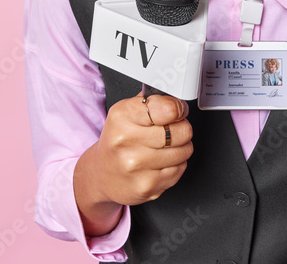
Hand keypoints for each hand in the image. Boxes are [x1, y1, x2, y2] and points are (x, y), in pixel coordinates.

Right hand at [74, 91, 191, 234]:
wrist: (102, 173)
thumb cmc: (119, 140)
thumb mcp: (127, 112)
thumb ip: (152, 101)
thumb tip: (177, 99)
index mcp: (121, 117)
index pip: (168, 108)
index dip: (178, 109)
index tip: (177, 111)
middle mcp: (125, 141)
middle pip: (181, 131)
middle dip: (182, 128)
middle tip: (171, 130)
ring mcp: (135, 166)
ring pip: (184, 151)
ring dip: (181, 147)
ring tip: (165, 147)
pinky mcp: (146, 186)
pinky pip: (180, 169)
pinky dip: (176, 165)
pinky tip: (161, 162)